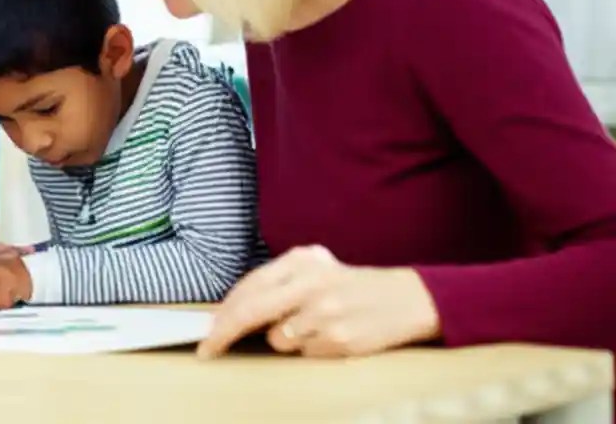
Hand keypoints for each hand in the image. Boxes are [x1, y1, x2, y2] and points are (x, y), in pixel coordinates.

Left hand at [197, 245, 440, 358]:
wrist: (408, 298)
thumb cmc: (352, 286)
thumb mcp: (316, 269)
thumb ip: (278, 283)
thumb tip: (231, 311)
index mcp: (301, 260)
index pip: (248, 289)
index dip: (222, 314)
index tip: (207, 332)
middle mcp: (310, 283)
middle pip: (249, 313)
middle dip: (224, 334)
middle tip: (208, 350)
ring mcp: (325, 312)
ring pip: (277, 339)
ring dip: (285, 340)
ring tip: (313, 327)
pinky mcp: (340, 339)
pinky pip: (305, 354)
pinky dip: (311, 350)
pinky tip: (331, 336)